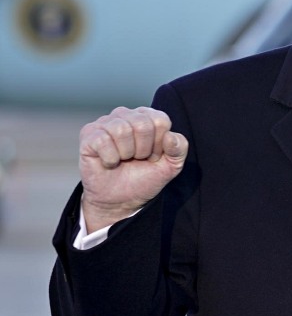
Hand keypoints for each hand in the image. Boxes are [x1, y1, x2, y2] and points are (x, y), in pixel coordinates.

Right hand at [79, 106, 188, 231]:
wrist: (120, 200)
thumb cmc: (145, 178)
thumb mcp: (171, 166)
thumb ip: (179, 149)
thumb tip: (170, 136)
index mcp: (147, 117)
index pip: (160, 120)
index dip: (160, 145)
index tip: (153, 156)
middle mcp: (125, 114)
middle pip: (142, 124)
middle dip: (144, 150)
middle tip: (137, 159)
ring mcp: (104, 123)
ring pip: (121, 130)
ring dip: (126, 154)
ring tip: (123, 160)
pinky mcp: (88, 134)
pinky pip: (103, 140)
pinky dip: (110, 158)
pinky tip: (109, 162)